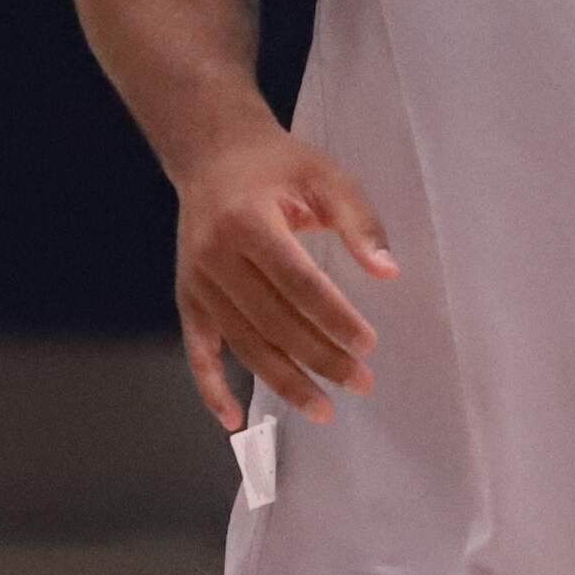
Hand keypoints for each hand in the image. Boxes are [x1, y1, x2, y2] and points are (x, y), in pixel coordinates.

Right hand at [175, 126, 397, 427]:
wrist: (213, 153)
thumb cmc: (277, 165)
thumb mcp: (324, 176)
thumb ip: (357, 220)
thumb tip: (387, 271)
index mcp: (248, 222)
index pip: (298, 283)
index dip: (333, 318)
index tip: (368, 344)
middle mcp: (216, 256)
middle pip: (272, 321)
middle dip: (319, 357)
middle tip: (360, 381)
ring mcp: (197, 282)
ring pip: (242, 342)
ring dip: (282, 381)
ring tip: (322, 408)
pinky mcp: (188, 298)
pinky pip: (197, 351)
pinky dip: (211, 388)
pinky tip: (233, 420)